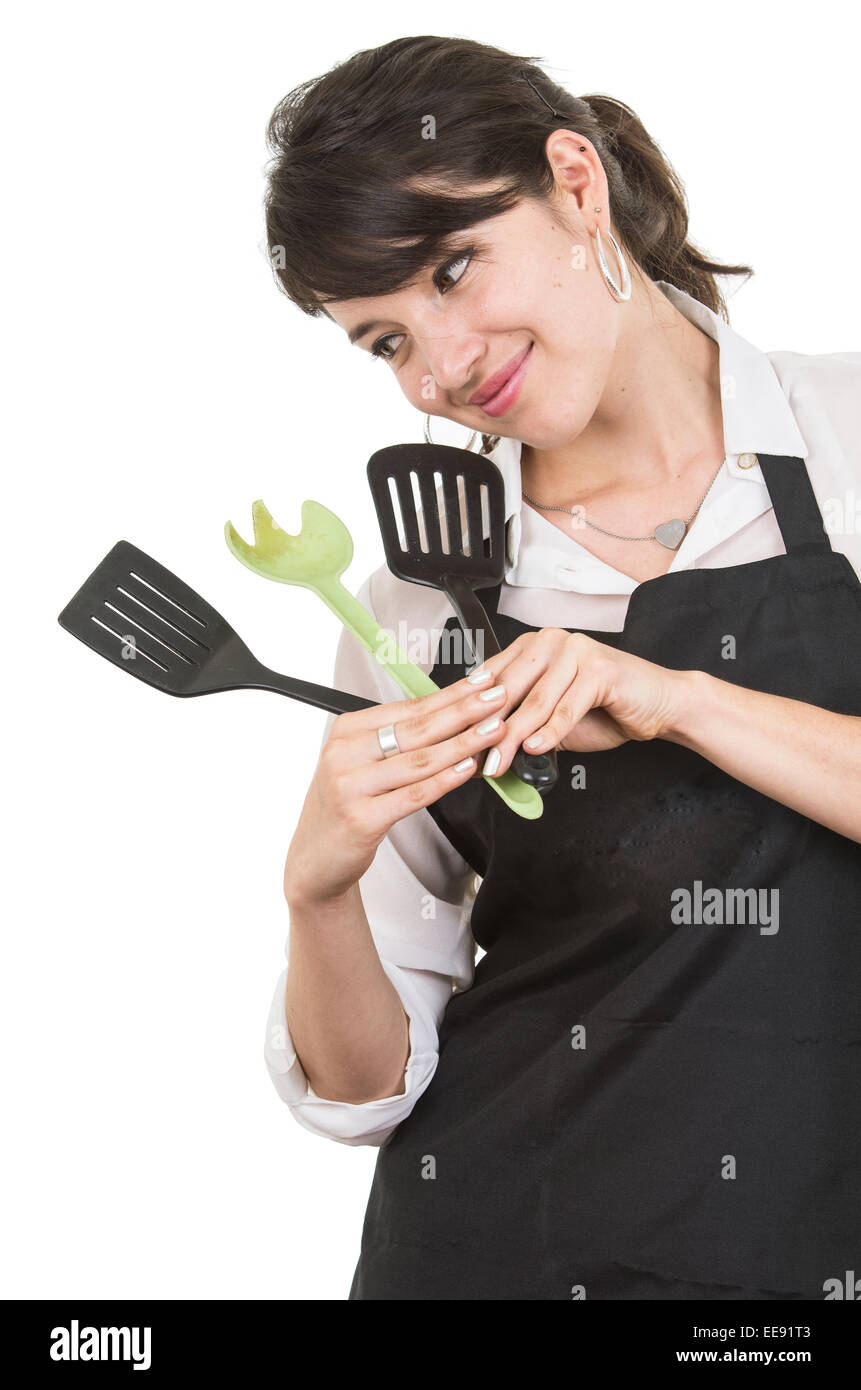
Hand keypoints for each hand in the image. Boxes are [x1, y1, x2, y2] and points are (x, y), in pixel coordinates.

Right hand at [283, 672, 512, 905]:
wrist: (316, 858)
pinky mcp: (362, 819)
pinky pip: (414, 795)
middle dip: (463, 711)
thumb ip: (397, 740)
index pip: (408, 707)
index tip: (483, 682)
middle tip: (498, 697)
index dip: (450, 694)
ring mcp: (350, 786)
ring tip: (494, 731)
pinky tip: (469, 769)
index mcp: (346, 731)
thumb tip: (451, 712)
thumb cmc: (347, 805)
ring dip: (463, 743)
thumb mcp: (361, 764)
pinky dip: (445, 780)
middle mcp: (344, 754)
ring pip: (419, 760)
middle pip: (416, 729)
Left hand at [465, 628, 696, 771]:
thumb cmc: (607, 709)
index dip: (473, 713)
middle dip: (489, 730)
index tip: (457, 742)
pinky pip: (567, 707)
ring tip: (499, 762)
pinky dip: (550, 732)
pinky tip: (535, 749)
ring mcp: (577, 650)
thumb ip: (521, 724)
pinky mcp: (600, 668)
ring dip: (514, 737)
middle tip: (474, 760)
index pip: (493, 678)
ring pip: (536, 701)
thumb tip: (483, 749)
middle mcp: (552, 641)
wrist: (658, 704)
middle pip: (510, 690)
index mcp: (535, 645)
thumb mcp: (553, 717)